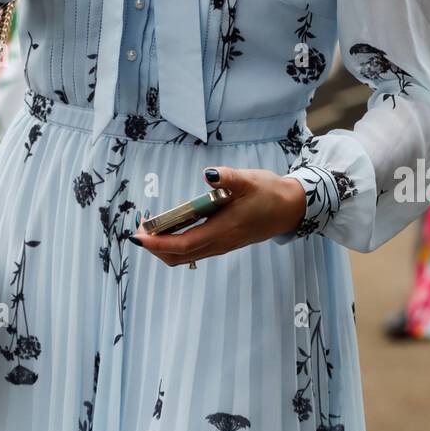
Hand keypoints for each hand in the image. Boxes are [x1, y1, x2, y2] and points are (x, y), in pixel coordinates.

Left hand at [133, 168, 306, 265]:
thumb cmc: (269, 193)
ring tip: (151, 227)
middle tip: (139, 229)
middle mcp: (220, 243)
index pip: (184, 244)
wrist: (290, 209)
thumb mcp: (249, 180)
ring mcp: (221, 245)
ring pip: (185, 256)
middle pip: (178, 256)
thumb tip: (208, 174)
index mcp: (223, 230)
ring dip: (164, 246)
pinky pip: (193, 250)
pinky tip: (171, 226)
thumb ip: (228, 178)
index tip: (139, 236)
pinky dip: (176, 243)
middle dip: (155, 247)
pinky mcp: (223, 242)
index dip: (158, 243)